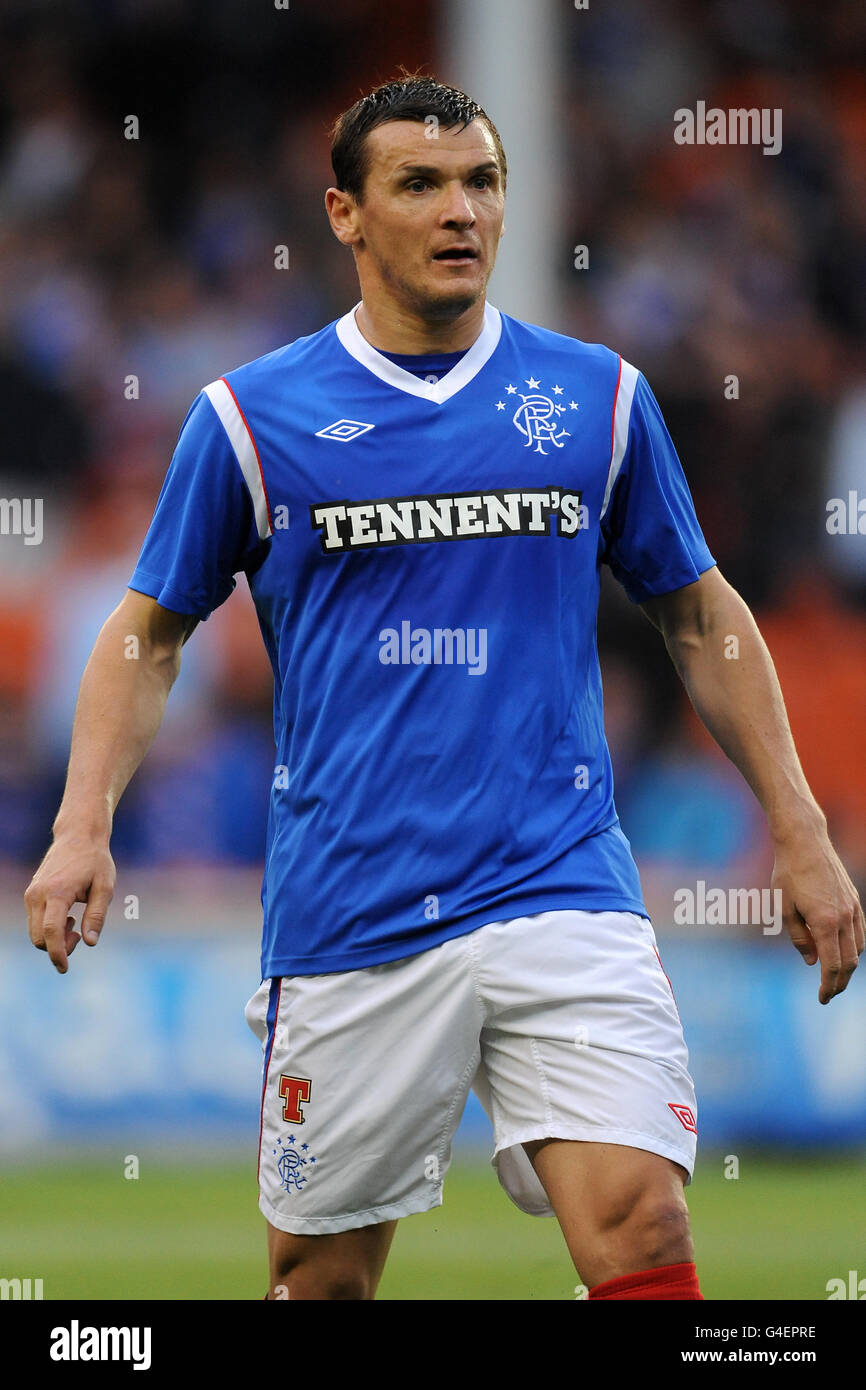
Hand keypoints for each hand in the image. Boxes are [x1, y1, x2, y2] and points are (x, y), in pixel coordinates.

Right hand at [25, 834, 115, 973]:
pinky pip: (35, 922)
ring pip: (35, 932)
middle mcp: (38, 894)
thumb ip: (97, 915)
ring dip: (54, 938)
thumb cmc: (95, 861)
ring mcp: (31, 894)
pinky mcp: (31, 895)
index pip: (50, 932)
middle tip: (80, 935)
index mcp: (57, 892)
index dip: (57, 953)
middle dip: (58, 947)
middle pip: (39, 937)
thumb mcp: (105, 887)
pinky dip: (49, 928)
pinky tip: (68, 917)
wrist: (78, 836)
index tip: (64, 968)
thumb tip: (89, 943)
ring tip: (76, 922)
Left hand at [772, 832, 864, 1003]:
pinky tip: (843, 951)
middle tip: (828, 994)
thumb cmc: (788, 873)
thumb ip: (799, 938)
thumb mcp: (784, 908)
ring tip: (834, 976)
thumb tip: (812, 962)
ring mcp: (853, 908)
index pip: (832, 966)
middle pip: (849, 962)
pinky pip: (860, 932)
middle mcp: (844, 918)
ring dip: (848, 966)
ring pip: (858, 948)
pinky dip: (854, 948)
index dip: (828, 986)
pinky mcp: (854, 900)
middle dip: (840, 982)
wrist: (805, 841)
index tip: (822, 999)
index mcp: (825, 923)